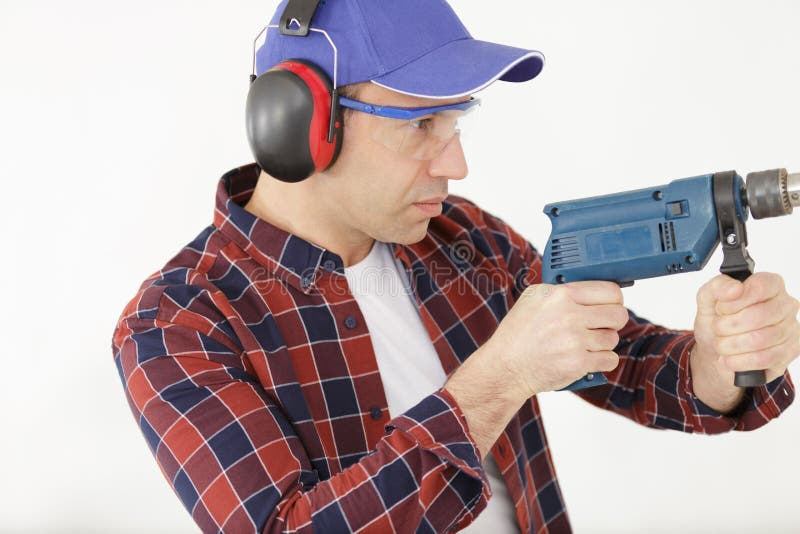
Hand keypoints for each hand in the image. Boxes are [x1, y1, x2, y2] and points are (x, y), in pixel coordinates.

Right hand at [486, 281, 628, 396]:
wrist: (506, 367)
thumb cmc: (518, 334)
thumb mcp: (533, 299)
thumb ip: (562, 291)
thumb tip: (591, 290)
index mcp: (560, 294)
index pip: (609, 290)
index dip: (613, 299)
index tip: (609, 305)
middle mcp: (569, 315)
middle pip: (618, 314)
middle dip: (613, 321)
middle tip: (601, 326)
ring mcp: (575, 340)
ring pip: (613, 338)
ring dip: (602, 343)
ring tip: (583, 344)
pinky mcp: (578, 363)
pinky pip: (610, 359)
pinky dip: (601, 361)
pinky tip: (585, 358)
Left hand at [693, 273, 799, 397]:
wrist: (714, 352)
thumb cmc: (716, 322)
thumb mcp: (707, 299)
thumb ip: (717, 286)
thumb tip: (735, 287)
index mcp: (770, 285)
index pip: (760, 286)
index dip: (734, 301)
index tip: (721, 308)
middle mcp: (786, 305)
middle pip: (758, 315)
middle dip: (727, 326)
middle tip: (718, 328)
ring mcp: (791, 329)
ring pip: (760, 339)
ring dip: (730, 345)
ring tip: (722, 344)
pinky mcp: (790, 353)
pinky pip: (764, 359)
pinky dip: (739, 361)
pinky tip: (729, 358)